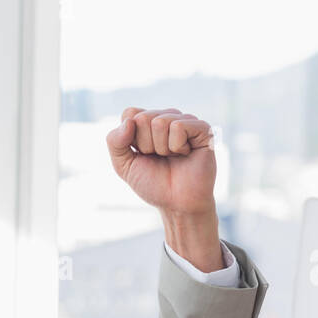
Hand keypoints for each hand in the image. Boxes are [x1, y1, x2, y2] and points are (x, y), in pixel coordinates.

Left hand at [107, 106, 222, 271]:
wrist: (177, 204)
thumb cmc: (153, 184)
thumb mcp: (124, 165)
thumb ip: (115, 142)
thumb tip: (129, 121)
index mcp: (148, 122)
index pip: (129, 114)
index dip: (131, 139)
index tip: (142, 155)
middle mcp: (167, 117)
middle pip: (143, 118)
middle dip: (146, 145)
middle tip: (159, 158)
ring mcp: (186, 121)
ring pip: (160, 121)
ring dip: (162, 148)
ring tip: (173, 157)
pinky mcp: (202, 128)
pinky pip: (178, 126)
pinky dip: (176, 146)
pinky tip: (185, 154)